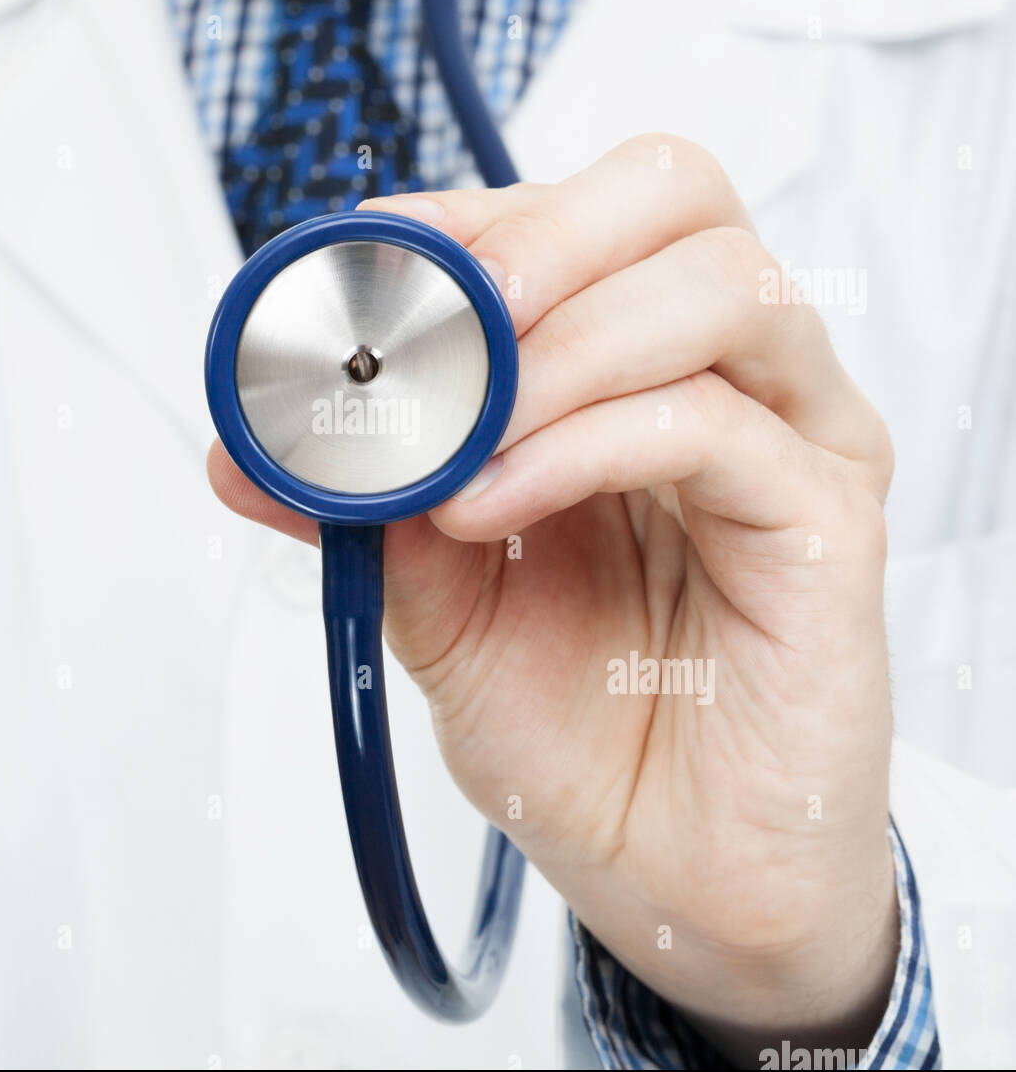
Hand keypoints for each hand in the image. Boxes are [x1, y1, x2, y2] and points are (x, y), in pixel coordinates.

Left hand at [208, 135, 898, 1064]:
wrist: (679, 877)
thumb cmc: (584, 732)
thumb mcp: (439, 606)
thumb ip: (364, 509)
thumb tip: (243, 449)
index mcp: (636, 372)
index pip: (578, 217)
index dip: (470, 215)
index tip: (366, 260)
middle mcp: (729, 378)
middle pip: (680, 194)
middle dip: (538, 235)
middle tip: (441, 315)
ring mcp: (794, 438)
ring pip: (717, 286)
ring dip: (560, 344)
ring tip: (459, 436)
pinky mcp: (827, 520)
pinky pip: (713, 424)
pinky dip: (581, 441)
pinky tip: (493, 500)